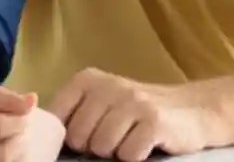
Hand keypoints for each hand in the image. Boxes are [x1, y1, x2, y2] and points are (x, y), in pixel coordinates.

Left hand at [50, 67, 227, 160]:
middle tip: (115, 137)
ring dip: (116, 152)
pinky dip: (136, 156)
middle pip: (79, 137)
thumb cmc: (138, 112)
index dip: (69, 137)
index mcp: (87, 79)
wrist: (194, 109)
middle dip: (94, 147)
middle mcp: (108, 86)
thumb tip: (39, 136)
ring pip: (102, 147)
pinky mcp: (154, 121)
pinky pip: (128, 154)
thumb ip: (73, 113)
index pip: (56, 118)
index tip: (86, 136)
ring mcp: (132, 102)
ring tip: (130, 139)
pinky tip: (146, 144)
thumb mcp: (102, 103)